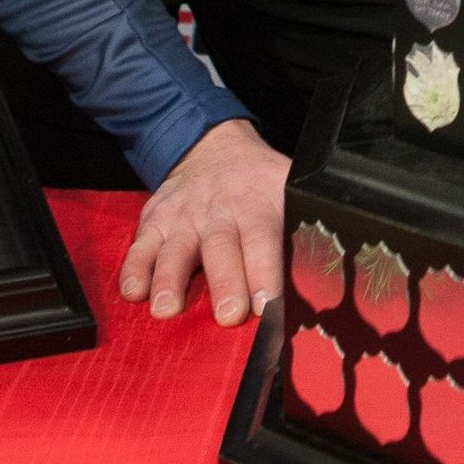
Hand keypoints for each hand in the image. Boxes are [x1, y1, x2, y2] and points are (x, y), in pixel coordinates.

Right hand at [119, 117, 288, 324]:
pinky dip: (134, 269)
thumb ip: (304, 224)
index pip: (264, 239)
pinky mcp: (154, 221)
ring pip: (176, 248)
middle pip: (221, 248)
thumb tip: (331, 270)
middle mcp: (219, 213)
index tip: (268, 304)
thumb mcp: (288, 188)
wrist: (214, 148)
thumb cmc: (258, 185)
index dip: (266, 271)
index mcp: (257, 207)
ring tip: (167, 309)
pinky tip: (132, 292)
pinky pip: (141, 246)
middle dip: (225, 282)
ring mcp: (183, 218)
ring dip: (170, 279)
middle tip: (228, 315)